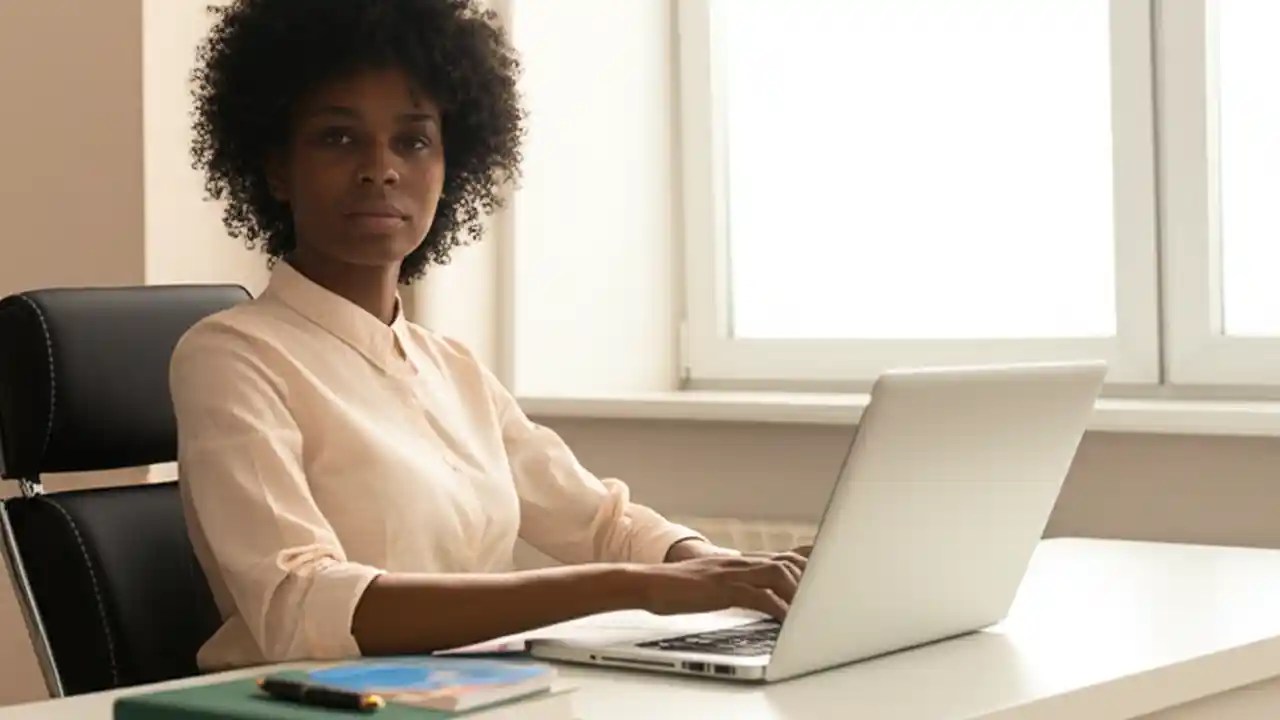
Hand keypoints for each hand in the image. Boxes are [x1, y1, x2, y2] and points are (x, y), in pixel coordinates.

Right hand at [634, 550, 808, 620]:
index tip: (829, 569)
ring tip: (809, 611)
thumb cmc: (678, 587)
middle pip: (787, 561)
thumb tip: (758, 597)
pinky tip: (785, 620)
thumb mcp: (714, 581)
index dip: (809, 560)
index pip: (783, 554)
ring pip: (778, 573)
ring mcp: (731, 573)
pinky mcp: (722, 589)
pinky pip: (757, 595)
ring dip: (798, 592)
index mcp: (738, 561)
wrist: (648, 582)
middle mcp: (739, 562)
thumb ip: (737, 584)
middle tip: (824, 597)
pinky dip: (776, 607)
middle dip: (810, 578)